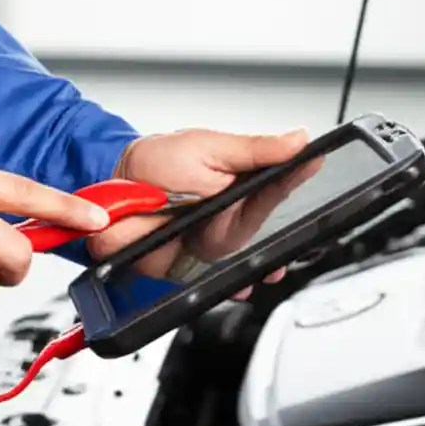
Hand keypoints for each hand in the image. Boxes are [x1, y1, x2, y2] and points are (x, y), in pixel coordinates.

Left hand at [88, 127, 309, 298]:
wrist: (110, 188)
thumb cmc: (156, 162)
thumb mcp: (209, 147)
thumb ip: (255, 149)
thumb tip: (298, 138)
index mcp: (239, 183)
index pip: (277, 185)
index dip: (297, 180)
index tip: (314, 170)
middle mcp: (231, 215)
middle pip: (264, 226)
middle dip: (281, 232)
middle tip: (293, 230)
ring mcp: (213, 241)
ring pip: (246, 256)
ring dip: (260, 262)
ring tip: (272, 266)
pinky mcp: (192, 265)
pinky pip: (216, 279)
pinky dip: (230, 285)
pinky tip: (242, 287)